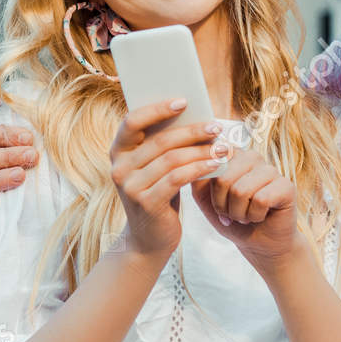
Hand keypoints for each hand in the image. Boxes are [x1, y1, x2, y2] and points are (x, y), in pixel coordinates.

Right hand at [110, 99, 223, 259]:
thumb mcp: (155, 169)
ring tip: (223, 147)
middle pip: (160, 140)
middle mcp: (119, 168)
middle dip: (192, 131)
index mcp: (118, 152)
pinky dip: (200, 168)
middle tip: (216, 126)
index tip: (184, 101)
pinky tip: (216, 164)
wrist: (148, 240)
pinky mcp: (146, 203)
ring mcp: (130, 187)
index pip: (133, 121)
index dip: (157, 109)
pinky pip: (177, 178)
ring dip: (201, 150)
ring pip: (172, 159)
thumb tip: (193, 115)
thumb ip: (162, 146)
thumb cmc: (157, 196)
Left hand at [190, 142, 299, 273]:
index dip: (210, 193)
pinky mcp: (286, 185)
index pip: (210, 165)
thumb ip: (197, 178)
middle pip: (223, 179)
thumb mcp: (205, 199)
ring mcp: (271, 169)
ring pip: (241, 190)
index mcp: (232, 156)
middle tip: (233, 214)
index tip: (219, 205)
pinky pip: (261, 200)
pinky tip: (260, 217)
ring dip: (239, 213)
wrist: (257, 244)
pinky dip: (255, 216)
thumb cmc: (232, 219)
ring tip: (246, 216)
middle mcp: (252, 156)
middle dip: (223, 205)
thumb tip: (199, 163)